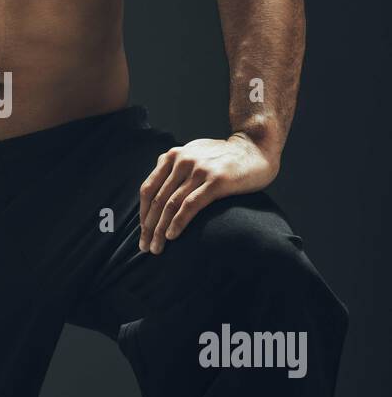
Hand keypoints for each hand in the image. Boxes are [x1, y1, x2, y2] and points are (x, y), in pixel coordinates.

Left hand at [138, 134, 278, 253]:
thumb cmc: (224, 157)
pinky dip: (178, 222)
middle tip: (144, 247)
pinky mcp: (216, 181)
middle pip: (157, 200)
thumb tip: (157, 190)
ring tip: (156, 248)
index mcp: (173, 156)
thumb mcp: (194, 154)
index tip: (141, 232)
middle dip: (148, 227)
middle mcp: (182, 161)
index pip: (148, 189)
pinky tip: (172, 236)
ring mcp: (199, 170)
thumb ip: (175, 167)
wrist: (256, 148)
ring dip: (160, 230)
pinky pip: (190, 205)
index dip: (142, 213)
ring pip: (171, 205)